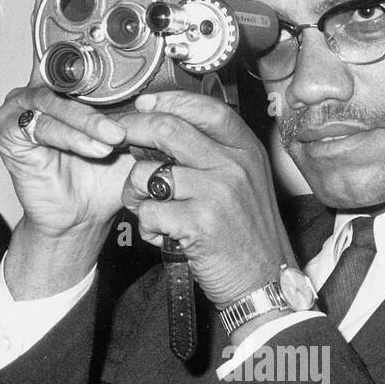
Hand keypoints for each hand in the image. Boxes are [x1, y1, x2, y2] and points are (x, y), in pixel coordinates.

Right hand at [0, 0, 133, 240]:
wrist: (83, 217)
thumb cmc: (106, 173)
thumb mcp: (136, 130)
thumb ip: (148, 102)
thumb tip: (189, 79)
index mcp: (71, 78)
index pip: (64, 24)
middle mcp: (44, 83)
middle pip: (44, 38)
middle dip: (55, 10)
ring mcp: (24, 104)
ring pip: (55, 96)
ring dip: (87, 117)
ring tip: (112, 136)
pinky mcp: (12, 130)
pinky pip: (42, 124)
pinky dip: (71, 136)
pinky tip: (93, 147)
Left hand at [118, 89, 296, 308]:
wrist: (264, 282)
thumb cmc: (248, 235)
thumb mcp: (246, 182)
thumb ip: (216, 152)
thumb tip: (164, 124)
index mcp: (247, 151)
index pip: (206, 109)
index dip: (169, 101)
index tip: (145, 104)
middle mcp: (234, 166)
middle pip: (168, 129)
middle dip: (133, 132)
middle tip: (120, 142)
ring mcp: (217, 193)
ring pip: (147, 174)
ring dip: (135, 193)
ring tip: (149, 209)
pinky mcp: (199, 224)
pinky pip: (150, 212)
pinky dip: (148, 226)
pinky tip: (163, 236)